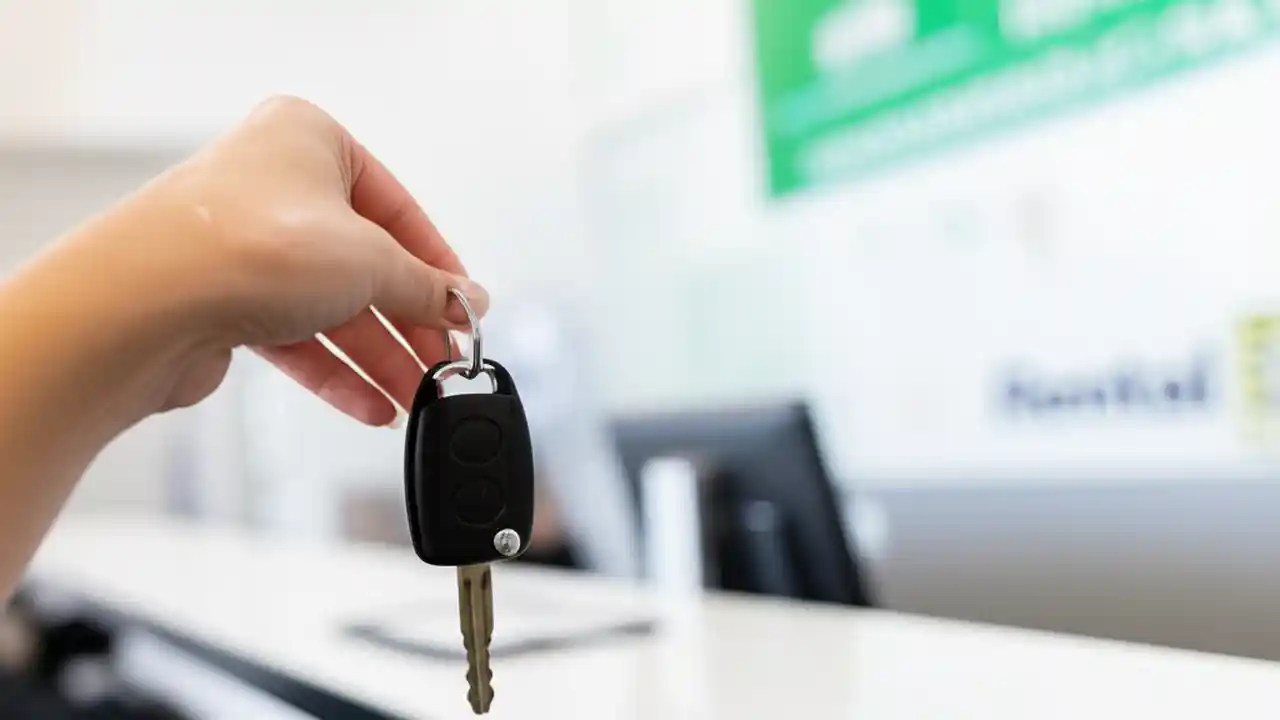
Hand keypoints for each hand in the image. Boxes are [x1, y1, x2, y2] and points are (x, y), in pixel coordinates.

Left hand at [115, 96, 488, 424]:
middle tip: (445, 364)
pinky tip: (371, 405)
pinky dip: (334, 371)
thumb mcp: (369, 261)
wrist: (136, 307)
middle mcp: (272, 185)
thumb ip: (426, 287)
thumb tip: (467, 302)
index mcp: (308, 141)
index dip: (437, 266)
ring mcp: (244, 244)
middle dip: (408, 323)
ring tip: (416, 398)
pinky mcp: (221, 301)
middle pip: (364, 263)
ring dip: (378, 356)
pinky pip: (294, 336)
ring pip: (330, 305)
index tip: (465, 309)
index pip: (397, 207)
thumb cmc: (243, 247)